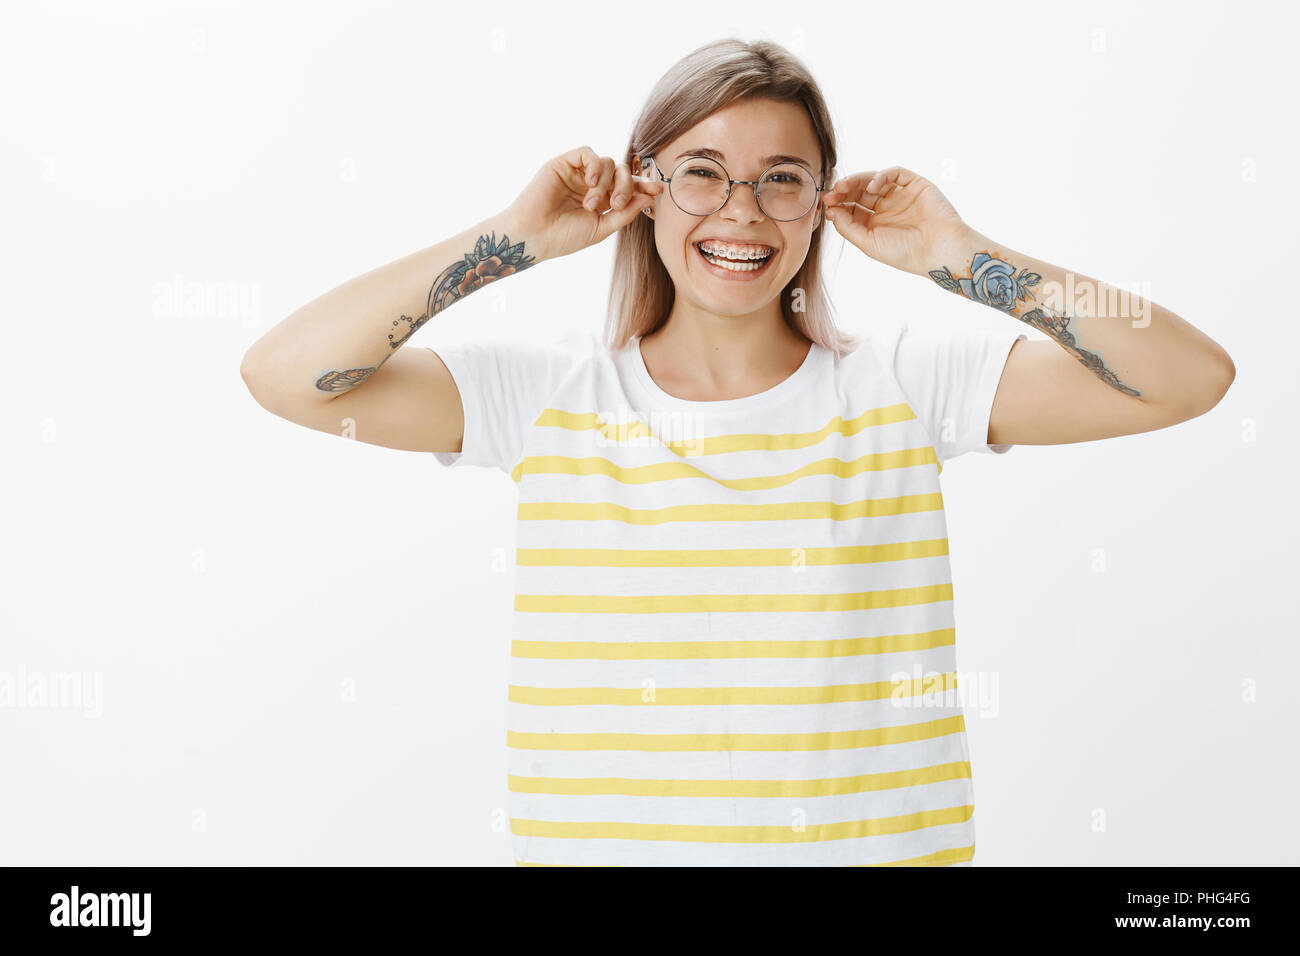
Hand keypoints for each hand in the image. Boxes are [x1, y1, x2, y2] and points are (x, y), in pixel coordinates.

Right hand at [504, 146, 663, 260]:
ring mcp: (577, 173)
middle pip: (621, 172)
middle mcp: (591, 184)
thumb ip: (624, 213)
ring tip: (592, 204)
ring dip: (607, 183)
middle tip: (617, 205)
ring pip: (608, 162)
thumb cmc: (563, 238)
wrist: (534, 238)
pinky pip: (588, 153)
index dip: (643, 185)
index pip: (628, 186)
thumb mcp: (601, 228)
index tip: (658, 190)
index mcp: (602, 200)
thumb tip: (648, 197)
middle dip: (627, 186)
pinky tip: (591, 183)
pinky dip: (595, 166)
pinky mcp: (563, 163)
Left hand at [821, 166, 970, 275]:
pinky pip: (894, 173)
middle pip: (859, 193)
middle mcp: (886, 208)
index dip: (838, 205)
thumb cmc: (905, 253)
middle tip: (831, 193)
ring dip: (856, 181)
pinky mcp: (914, 184)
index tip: (826, 204)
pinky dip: (881, 177)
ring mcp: (900, 195)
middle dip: (844, 192)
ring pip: (873, 181)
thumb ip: (849, 229)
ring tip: (843, 186)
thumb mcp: (869, 244)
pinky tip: (871, 188)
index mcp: (875, 224)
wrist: (939, 250)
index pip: (852, 209)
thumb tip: (831, 213)